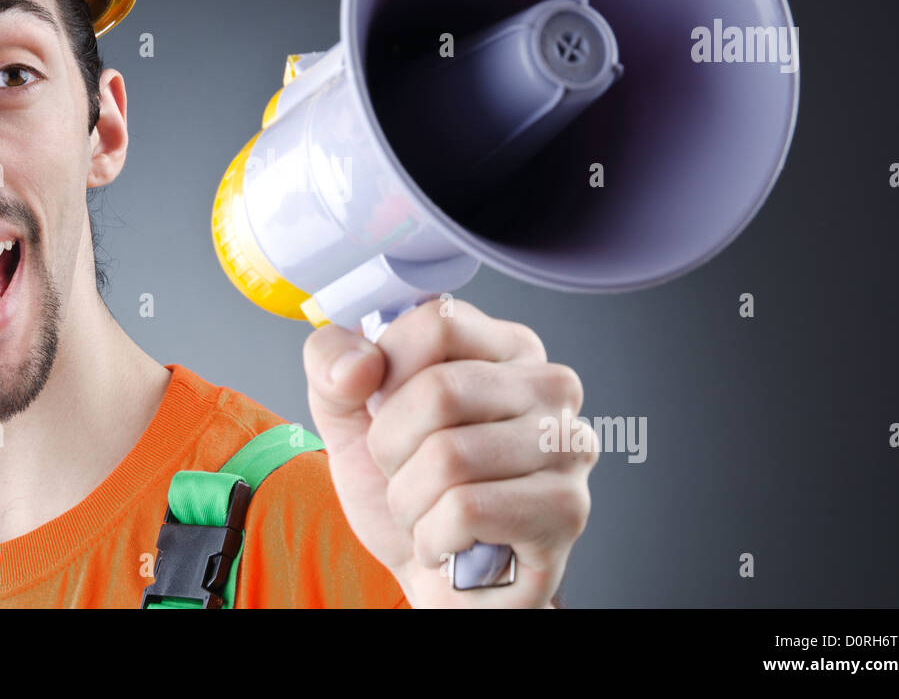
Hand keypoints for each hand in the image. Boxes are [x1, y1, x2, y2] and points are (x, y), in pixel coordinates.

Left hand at [303, 298, 597, 607]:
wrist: (431, 576)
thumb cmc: (407, 488)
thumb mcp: (347, 415)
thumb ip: (331, 363)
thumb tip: (359, 364)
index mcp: (504, 346)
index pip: (436, 322)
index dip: (386, 372)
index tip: (386, 407)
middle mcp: (550, 386)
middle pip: (439, 391)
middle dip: (392, 449)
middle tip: (406, 472)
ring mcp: (567, 447)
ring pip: (449, 457)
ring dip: (410, 500)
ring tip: (429, 509)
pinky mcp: (566, 509)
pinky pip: (467, 510)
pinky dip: (433, 536)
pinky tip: (451, 541)